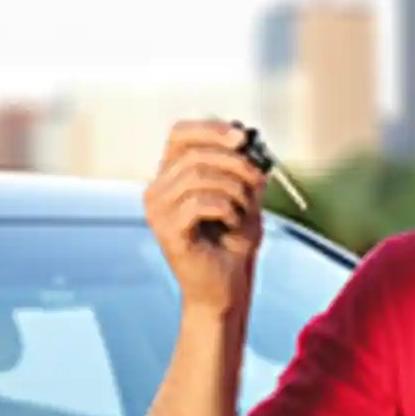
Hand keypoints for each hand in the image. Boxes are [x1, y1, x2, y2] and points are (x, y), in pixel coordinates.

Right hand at [144, 119, 268, 317]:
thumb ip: (243, 166)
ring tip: (242, 210)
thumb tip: (246, 139)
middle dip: (236, 164)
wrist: (227, 286)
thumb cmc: (234, 240)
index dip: (211, 129)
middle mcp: (156, 190)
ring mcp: (157, 211)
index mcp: (170, 175)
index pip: (179, 133)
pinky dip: (227, 209)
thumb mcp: (245, 194)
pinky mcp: (167, 231)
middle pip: (195, 154)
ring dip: (234, 190)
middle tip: (258, 181)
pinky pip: (200, 202)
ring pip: (199, 176)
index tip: (241, 137)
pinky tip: (231, 224)